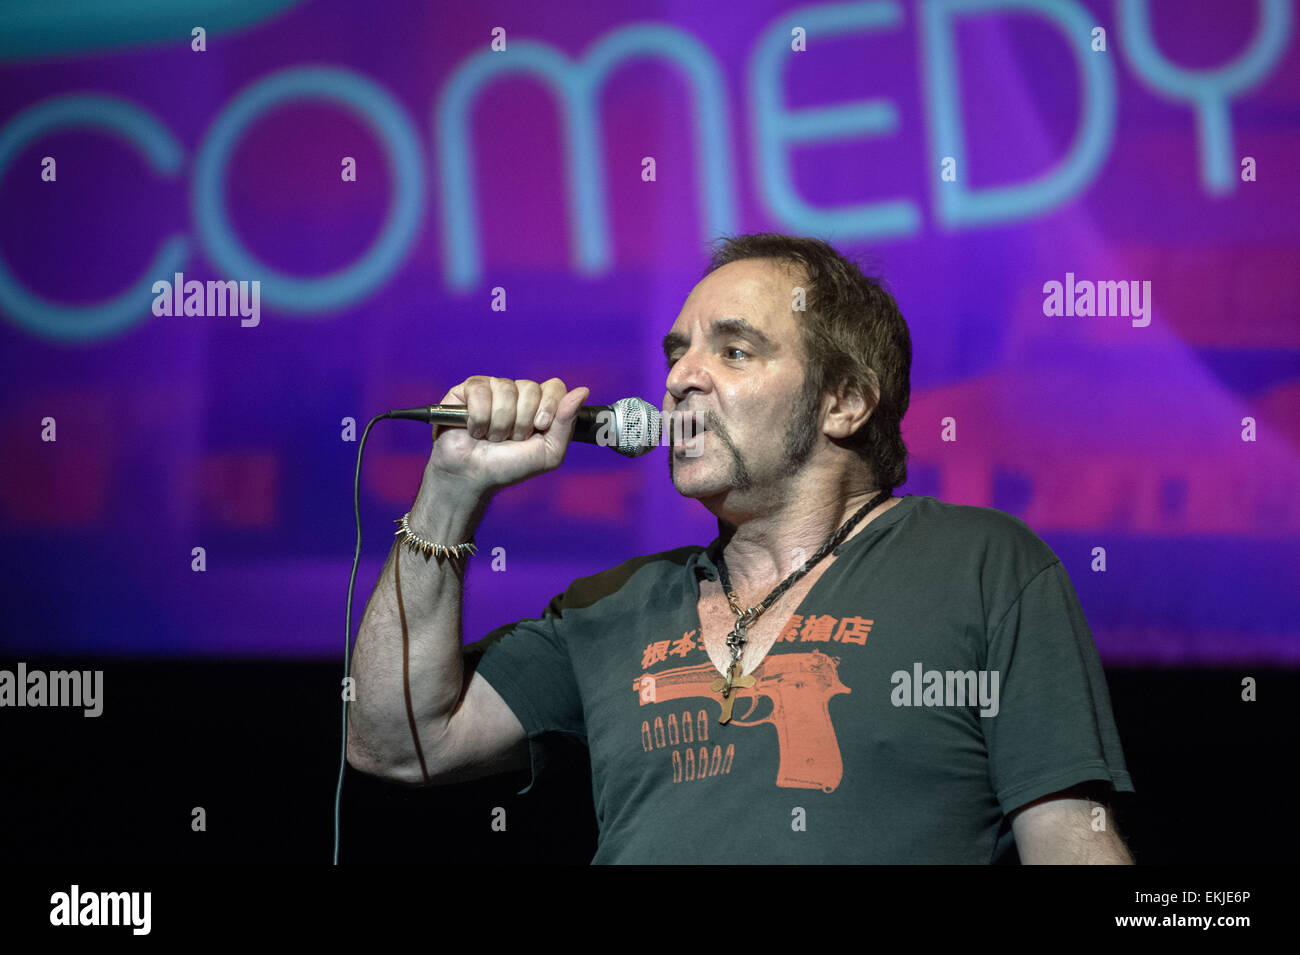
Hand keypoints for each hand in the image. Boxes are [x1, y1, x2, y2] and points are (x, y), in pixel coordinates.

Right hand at [426, 376, 589, 491]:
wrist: (473, 477)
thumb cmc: (509, 466)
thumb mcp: (549, 452)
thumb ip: (567, 422)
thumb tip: (582, 391)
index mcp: (539, 405)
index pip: (554, 386)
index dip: (549, 406)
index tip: (540, 427)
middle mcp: (517, 393)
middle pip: (531, 388)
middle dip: (522, 421)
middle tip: (512, 438)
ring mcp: (493, 389)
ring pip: (506, 390)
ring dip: (500, 424)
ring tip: (492, 437)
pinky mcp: (468, 389)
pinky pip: (480, 391)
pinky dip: (479, 418)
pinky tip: (475, 430)